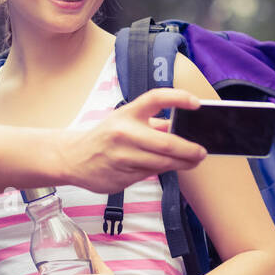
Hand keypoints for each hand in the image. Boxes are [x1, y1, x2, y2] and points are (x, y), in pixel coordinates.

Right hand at [64, 88, 205, 193]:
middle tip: (201, 152)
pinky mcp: (121, 176)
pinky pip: (150, 175)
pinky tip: (163, 168)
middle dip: (190, 150)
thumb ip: (153, 123)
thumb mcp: (124, 121)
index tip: (196, 103)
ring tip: (191, 161)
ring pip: (162, 163)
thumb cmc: (105, 137)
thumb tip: (182, 128)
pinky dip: (161, 171)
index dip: (177, 98)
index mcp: (127, 114)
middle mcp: (124, 134)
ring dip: (182, 164)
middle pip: (167, 143)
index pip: (155, 99)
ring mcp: (122, 157)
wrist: (73, 158)